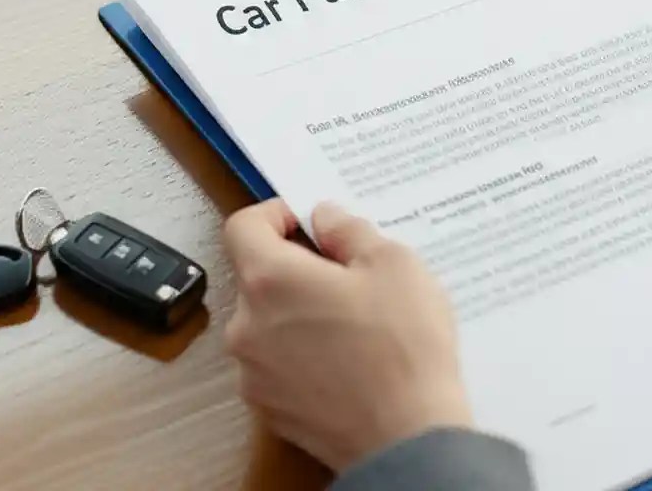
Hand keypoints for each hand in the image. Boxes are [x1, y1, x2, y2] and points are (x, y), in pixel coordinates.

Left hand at [222, 199, 470, 470]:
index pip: (244, 226)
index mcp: (270, 280)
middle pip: (258, 276)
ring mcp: (253, 372)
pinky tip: (346, 360)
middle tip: (349, 275)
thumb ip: (348, 229)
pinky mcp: (268, 408)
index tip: (307, 221)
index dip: (275, 214)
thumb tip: (325, 218)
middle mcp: (247, 325)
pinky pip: (277, 362)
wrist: (407, 438)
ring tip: (354, 323)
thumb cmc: (403, 349)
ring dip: (299, 312)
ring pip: (267, 322)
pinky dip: (302, 353)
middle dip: (298, 267)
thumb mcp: (393, 264)